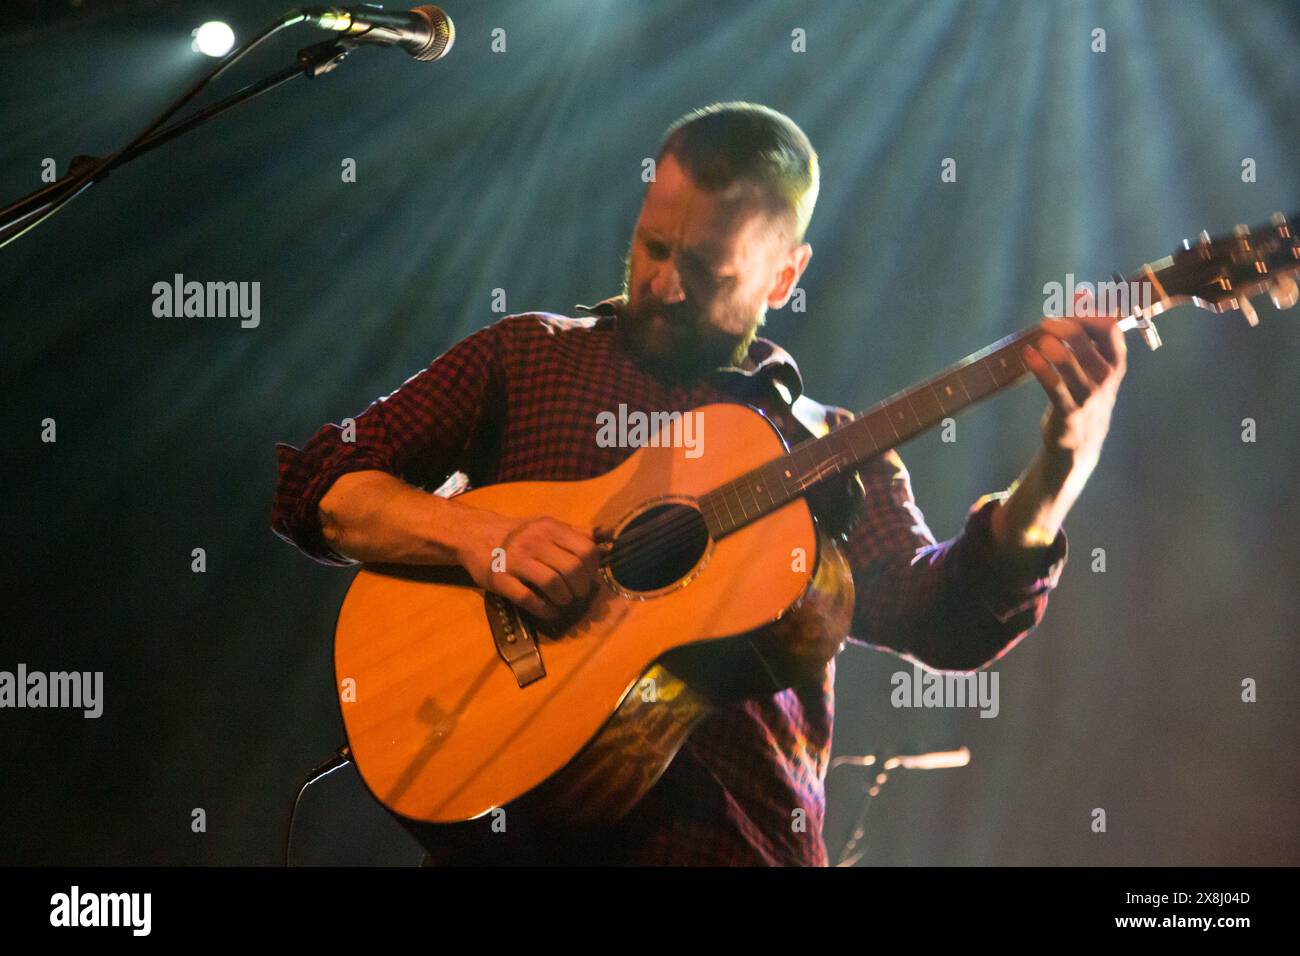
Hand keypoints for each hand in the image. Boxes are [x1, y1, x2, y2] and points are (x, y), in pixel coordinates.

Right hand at [456, 509, 603, 623]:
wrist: (475, 534)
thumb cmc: (519, 533)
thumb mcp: (548, 525)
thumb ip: (578, 531)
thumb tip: (609, 533)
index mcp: (550, 528)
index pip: (586, 550)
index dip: (593, 569)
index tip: (588, 577)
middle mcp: (534, 542)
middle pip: (572, 569)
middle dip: (581, 588)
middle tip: (577, 594)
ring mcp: (516, 561)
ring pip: (552, 584)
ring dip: (564, 599)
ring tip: (564, 602)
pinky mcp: (500, 579)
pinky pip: (528, 598)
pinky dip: (544, 610)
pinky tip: (550, 612)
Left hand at [1022, 297, 1126, 471]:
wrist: (1079, 443)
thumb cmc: (1084, 394)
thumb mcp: (1092, 364)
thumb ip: (1088, 329)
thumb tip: (1082, 291)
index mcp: (1115, 363)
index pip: (1108, 327)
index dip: (1086, 311)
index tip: (1068, 307)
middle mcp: (1105, 378)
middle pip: (1083, 339)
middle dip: (1061, 325)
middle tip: (1045, 323)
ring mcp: (1088, 396)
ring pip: (1067, 360)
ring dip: (1049, 344)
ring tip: (1038, 338)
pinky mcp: (1068, 412)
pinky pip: (1052, 385)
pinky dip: (1039, 366)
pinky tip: (1028, 354)